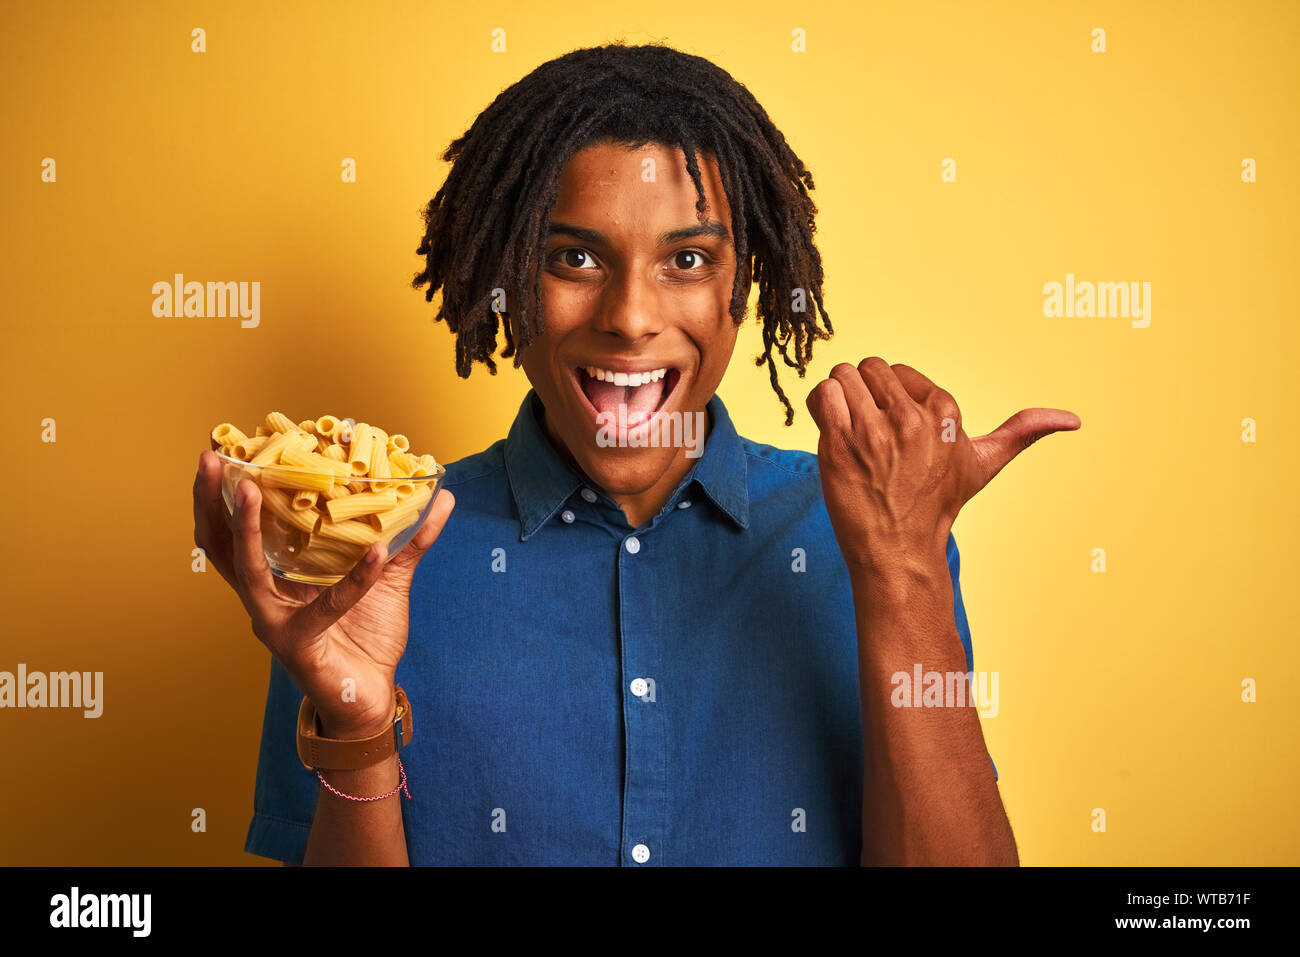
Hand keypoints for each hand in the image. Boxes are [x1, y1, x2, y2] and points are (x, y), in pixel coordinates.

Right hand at [193, 448, 454, 737]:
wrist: (371, 695)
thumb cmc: (366, 635)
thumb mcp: (388, 576)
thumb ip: (411, 537)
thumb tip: (444, 495)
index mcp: (274, 575)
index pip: (236, 530)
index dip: (223, 493)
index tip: (220, 450)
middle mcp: (262, 595)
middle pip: (220, 544)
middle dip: (211, 499)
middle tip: (213, 458)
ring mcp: (273, 621)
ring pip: (248, 569)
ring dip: (246, 528)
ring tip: (249, 490)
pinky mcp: (298, 644)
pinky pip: (327, 606)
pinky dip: (356, 579)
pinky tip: (378, 554)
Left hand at [805, 357, 1079, 566]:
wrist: (899, 551)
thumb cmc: (938, 505)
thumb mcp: (984, 464)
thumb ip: (1023, 432)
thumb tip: (1073, 420)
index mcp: (945, 411)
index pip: (897, 372)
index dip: (888, 398)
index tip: (892, 430)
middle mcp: (912, 418)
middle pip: (867, 368)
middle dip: (861, 393)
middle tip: (865, 431)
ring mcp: (873, 431)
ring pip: (841, 376)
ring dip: (838, 399)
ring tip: (848, 433)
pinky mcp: (839, 444)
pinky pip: (821, 394)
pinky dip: (818, 407)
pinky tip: (829, 433)